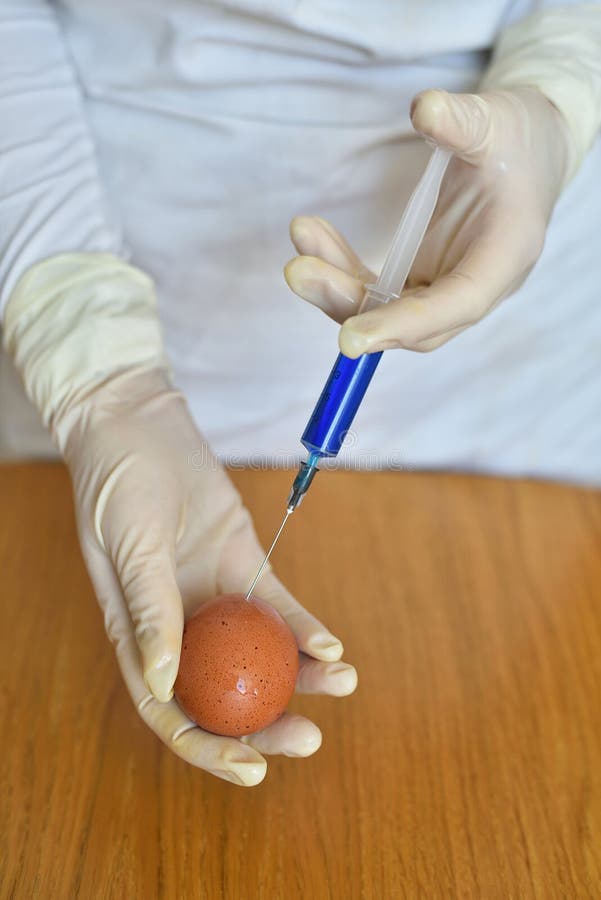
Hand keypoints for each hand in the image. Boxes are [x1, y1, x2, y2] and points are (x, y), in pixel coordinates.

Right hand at [60, 367, 356, 785]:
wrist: (143, 428)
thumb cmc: (120, 487)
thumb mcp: (131, 549)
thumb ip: (148, 612)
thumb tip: (162, 685)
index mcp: (138, 638)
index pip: (171, 711)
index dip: (208, 747)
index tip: (251, 769)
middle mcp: (181, 630)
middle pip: (226, 694)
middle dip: (266, 727)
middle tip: (308, 739)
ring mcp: (217, 601)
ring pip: (263, 657)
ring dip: (302, 679)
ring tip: (343, 685)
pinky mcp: (248, 569)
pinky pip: (282, 609)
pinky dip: (306, 628)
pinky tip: (333, 645)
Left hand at [284, 87, 570, 354]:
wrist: (527, 152)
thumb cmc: (517, 140)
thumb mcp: (498, 120)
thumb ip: (463, 120)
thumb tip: (425, 108)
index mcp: (506, 257)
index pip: (456, 305)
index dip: (404, 324)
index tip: (350, 339)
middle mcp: (475, 286)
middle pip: (411, 324)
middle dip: (351, 306)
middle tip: (297, 272)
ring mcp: (444, 287)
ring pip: (385, 311)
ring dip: (335, 288)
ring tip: (299, 243)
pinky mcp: (420, 278)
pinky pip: (373, 288)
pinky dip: (339, 268)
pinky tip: (311, 235)